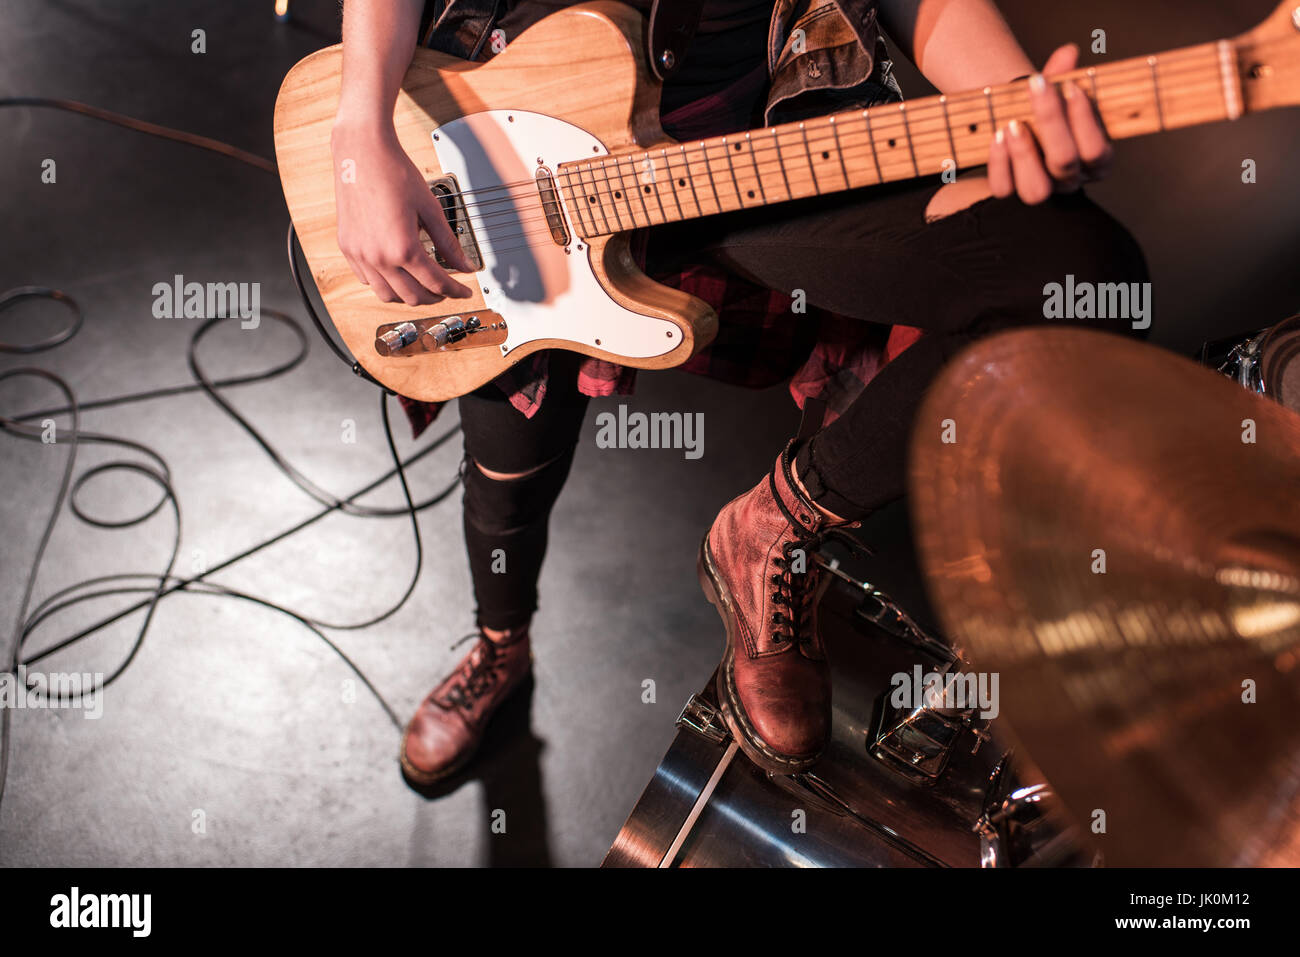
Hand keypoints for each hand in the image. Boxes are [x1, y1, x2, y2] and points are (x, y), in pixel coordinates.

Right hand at [331, 121, 473, 304]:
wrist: (362, 152)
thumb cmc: (395, 173)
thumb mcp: (431, 209)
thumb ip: (448, 243)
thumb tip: (464, 265)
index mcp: (403, 248)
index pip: (436, 283)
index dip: (455, 291)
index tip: (464, 291)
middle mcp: (379, 257)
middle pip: (413, 296)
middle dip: (435, 297)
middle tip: (447, 289)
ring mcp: (360, 255)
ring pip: (388, 295)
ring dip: (409, 295)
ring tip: (423, 285)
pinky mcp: (348, 248)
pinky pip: (367, 280)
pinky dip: (385, 283)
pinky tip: (397, 273)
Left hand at [987, 44, 1114, 204]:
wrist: (1020, 120)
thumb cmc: (1047, 108)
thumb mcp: (1058, 91)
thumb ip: (1062, 75)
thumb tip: (1068, 52)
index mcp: (1095, 159)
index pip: (1096, 150)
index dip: (1084, 119)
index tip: (1070, 86)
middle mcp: (1070, 179)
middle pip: (1065, 162)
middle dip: (1051, 122)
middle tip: (1038, 87)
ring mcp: (1041, 188)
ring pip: (1035, 189)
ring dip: (1023, 154)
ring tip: (1014, 123)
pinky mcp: (1011, 190)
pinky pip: (1003, 189)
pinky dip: (998, 162)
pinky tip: (998, 135)